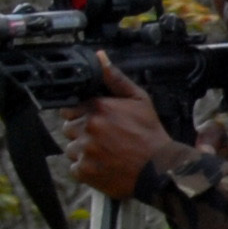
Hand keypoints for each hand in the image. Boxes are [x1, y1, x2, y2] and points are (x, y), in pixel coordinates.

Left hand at [64, 60, 176, 201]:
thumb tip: (100, 58)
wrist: (159, 168)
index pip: (70, 107)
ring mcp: (85, 150)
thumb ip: (116, 79)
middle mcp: (88, 128)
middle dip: (81, 131)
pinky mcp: (85, 170)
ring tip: (104, 152)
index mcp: (98, 108)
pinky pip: (74, 167)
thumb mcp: (139, 100)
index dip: (81, 113)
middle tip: (102, 137)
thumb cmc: (150, 134)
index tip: (94, 120)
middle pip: (68, 128)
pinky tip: (102, 164)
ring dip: (83, 150)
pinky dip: (85, 167)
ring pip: (71, 148)